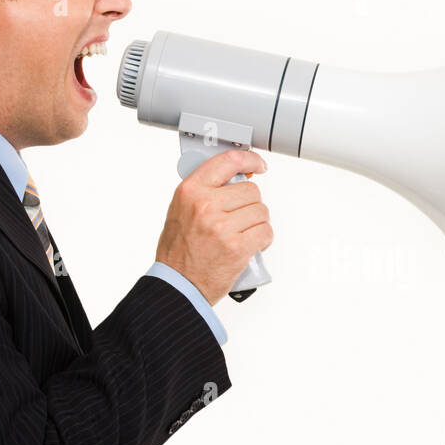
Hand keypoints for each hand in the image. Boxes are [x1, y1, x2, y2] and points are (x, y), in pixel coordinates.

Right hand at [155, 148, 273, 304]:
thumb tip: (236, 177)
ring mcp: (222, 226)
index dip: (249, 160)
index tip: (258, 164)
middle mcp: (205, 205)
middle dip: (250, 205)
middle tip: (239, 220)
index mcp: (190, 191)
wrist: (178, 284)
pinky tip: (249, 245)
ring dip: (257, 224)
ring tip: (241, 234)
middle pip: (251, 190)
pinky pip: (266, 232)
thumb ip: (205, 191)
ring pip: (261, 211)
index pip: (228, 161)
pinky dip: (263, 240)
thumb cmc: (179, 251)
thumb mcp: (181, 210)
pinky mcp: (237, 247)